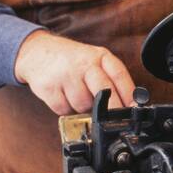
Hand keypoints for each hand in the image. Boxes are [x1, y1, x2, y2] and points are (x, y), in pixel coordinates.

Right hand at [14, 30, 135, 114]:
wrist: (37, 51)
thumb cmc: (72, 61)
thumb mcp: (95, 61)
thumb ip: (110, 80)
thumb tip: (128, 106)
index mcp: (100, 56)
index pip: (119, 75)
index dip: (129, 95)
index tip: (134, 110)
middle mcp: (83, 63)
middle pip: (103, 91)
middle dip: (112, 110)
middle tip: (114, 121)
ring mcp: (65, 75)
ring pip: (83, 105)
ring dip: (83, 108)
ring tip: (78, 96)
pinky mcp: (49, 87)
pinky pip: (64, 110)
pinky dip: (66, 109)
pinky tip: (63, 97)